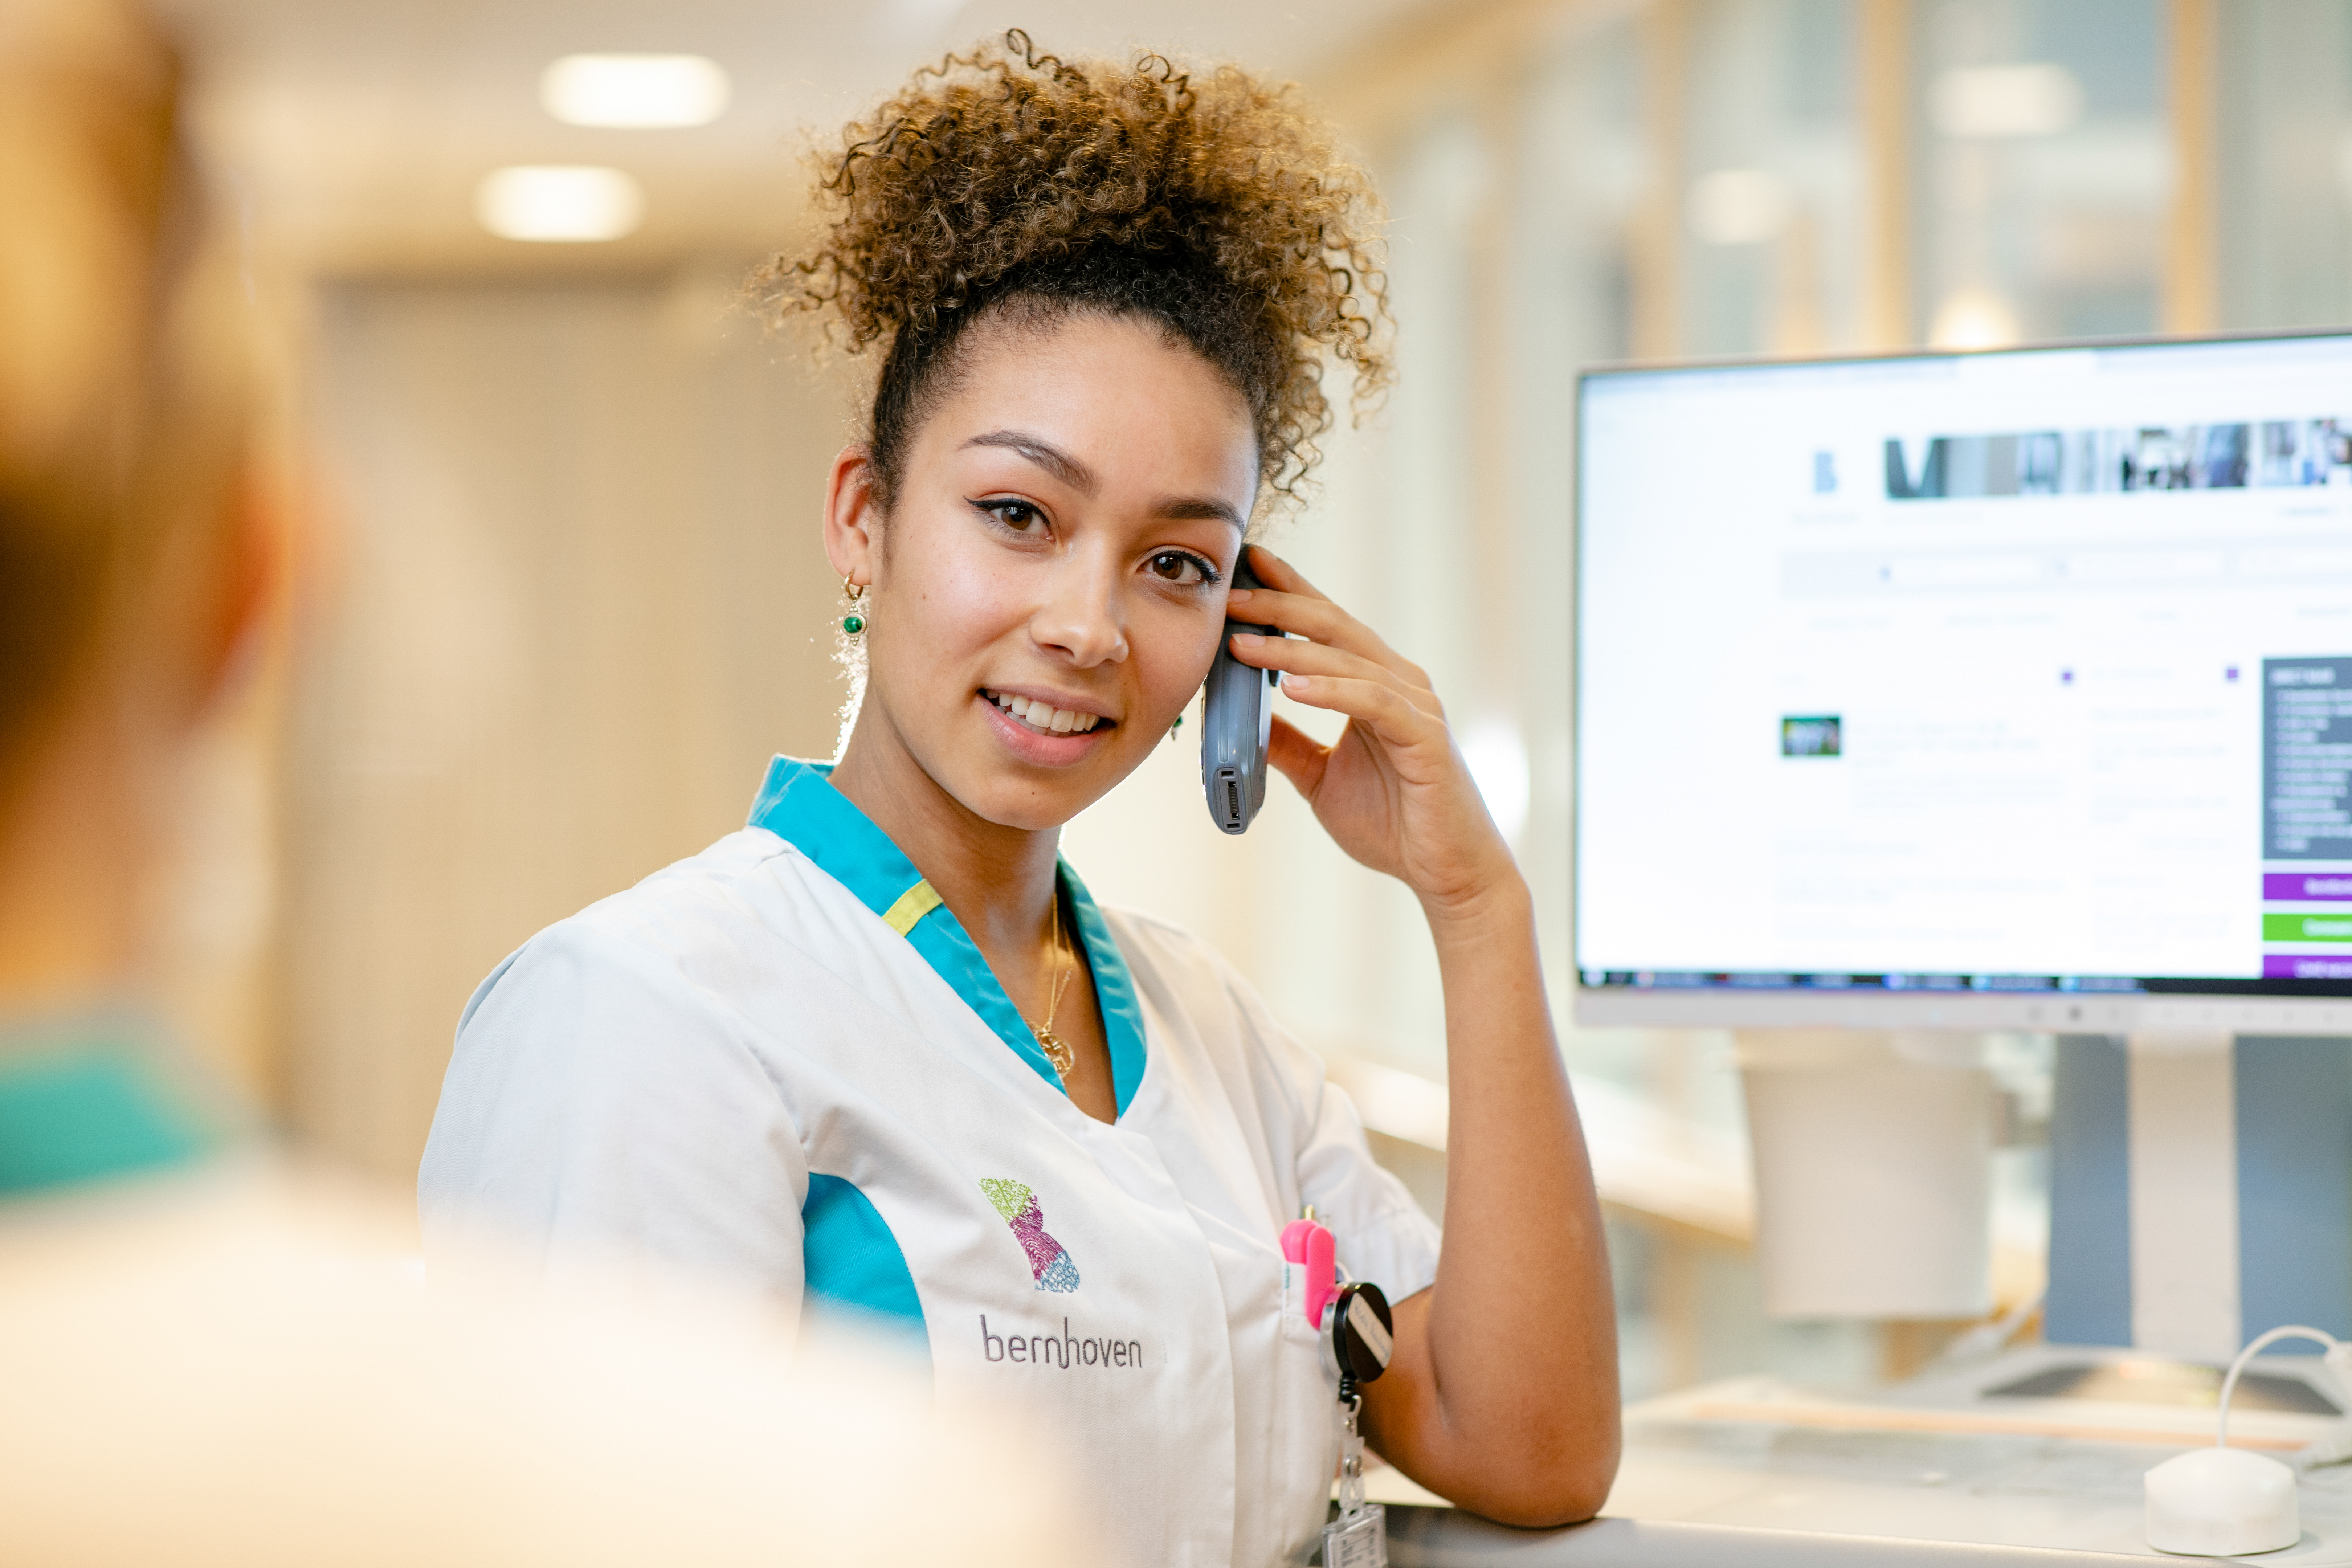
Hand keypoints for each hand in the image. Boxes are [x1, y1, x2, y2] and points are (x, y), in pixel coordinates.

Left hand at [1224, 546, 1516, 918]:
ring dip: (1290, 648)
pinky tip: (1291, 686)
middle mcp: (1399, 684)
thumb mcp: (1319, 777)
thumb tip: (1238, 715)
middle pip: (1335, 627)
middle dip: (1279, 606)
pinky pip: (1374, 701)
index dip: (1288, 592)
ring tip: (1243, 643)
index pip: (1327, 627)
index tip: (1246, 567)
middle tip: (1231, 593)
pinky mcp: (1425, 737)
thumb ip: (1286, 743)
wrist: (1447, 872)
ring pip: (1349, 659)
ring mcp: (1416, 706)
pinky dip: (1331, 690)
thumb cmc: (1394, 823)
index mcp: (1376, 685)